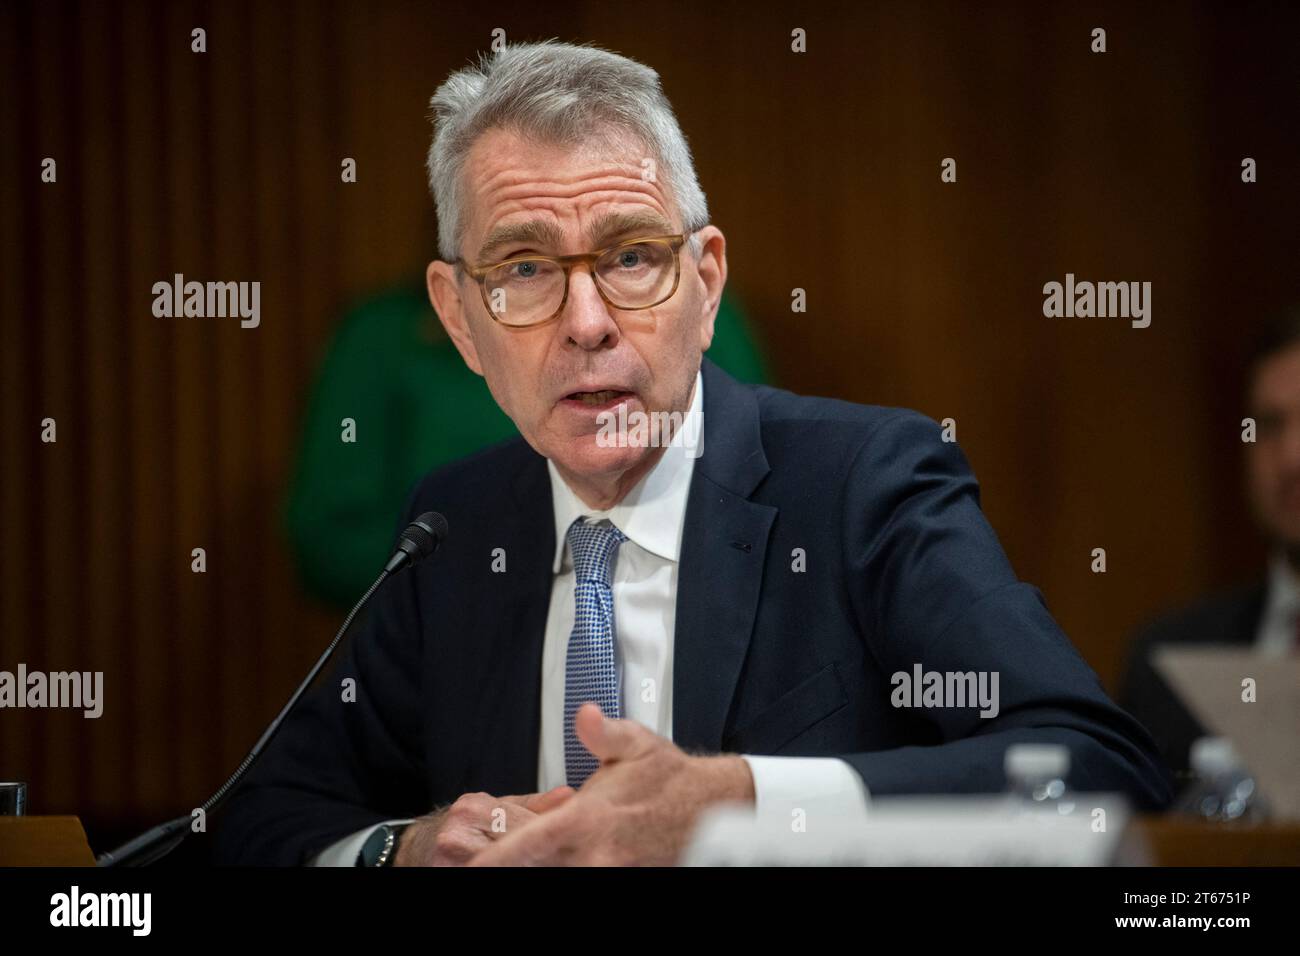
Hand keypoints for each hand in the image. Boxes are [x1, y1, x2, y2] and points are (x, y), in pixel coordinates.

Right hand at [393, 785, 573, 865]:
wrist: (419, 848)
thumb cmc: (463, 827)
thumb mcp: (495, 807)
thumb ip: (533, 804)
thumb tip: (569, 796)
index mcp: (475, 807)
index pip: (523, 824)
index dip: (549, 835)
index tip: (572, 839)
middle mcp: (458, 830)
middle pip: (514, 846)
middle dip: (540, 853)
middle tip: (563, 856)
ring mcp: (449, 858)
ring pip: (505, 862)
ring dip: (525, 862)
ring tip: (541, 860)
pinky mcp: (446, 874)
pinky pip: (486, 869)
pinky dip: (508, 867)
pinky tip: (520, 865)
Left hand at [468, 703, 754, 865]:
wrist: (712, 811)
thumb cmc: (670, 780)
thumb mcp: (636, 744)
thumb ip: (604, 732)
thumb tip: (585, 714)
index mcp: (587, 820)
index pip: (526, 847)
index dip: (494, 860)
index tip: (471, 866)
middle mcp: (594, 855)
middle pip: (534, 872)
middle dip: (505, 868)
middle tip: (474, 863)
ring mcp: (608, 873)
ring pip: (555, 878)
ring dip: (534, 869)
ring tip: (506, 862)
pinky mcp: (620, 879)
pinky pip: (580, 881)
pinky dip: (557, 872)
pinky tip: (549, 864)